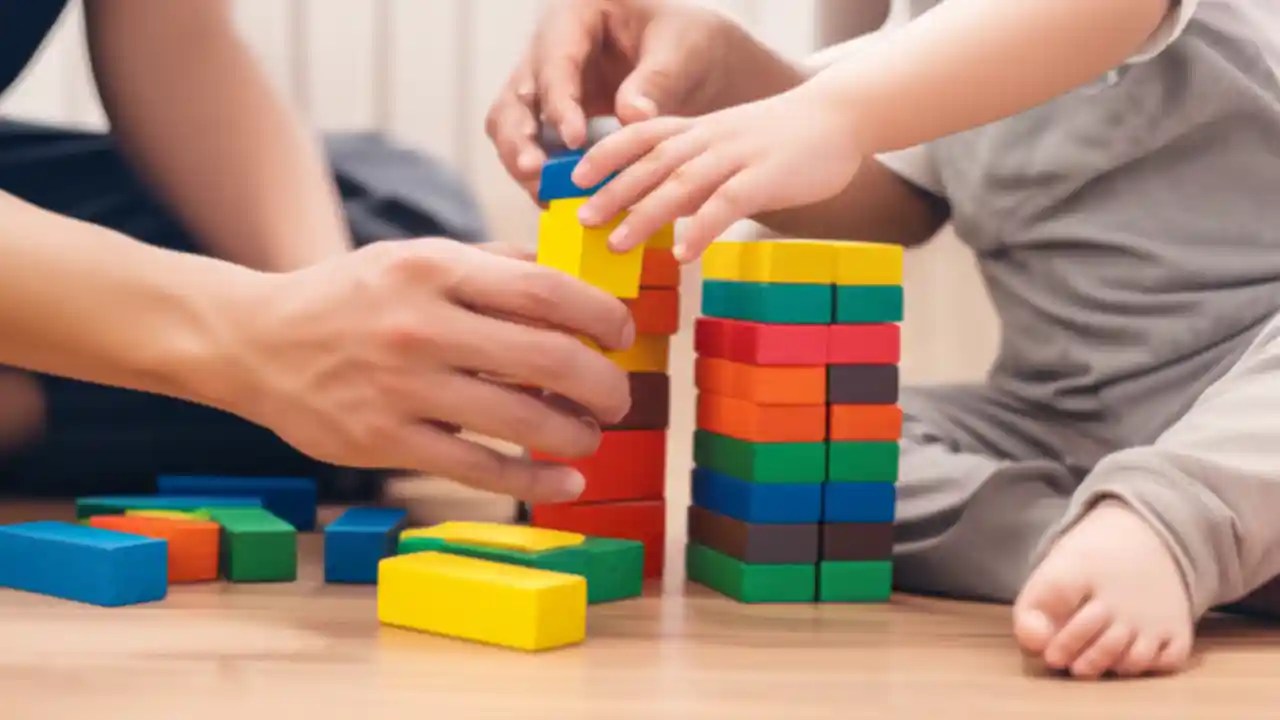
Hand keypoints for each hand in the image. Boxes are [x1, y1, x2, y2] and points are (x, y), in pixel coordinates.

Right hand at [220, 239, 634, 502]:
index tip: (622, 335)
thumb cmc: (351, 298)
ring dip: (576, 434)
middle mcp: (422, 325)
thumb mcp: (416, 258)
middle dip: (603, 384)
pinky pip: (479, 469)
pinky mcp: (385, 441)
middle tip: (619, 397)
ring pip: (521, 420)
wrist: (256, 342)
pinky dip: (535, 481)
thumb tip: (573, 276)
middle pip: (547, 358)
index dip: (601, 315)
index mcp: (436, 268)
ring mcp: (402, 387)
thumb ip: (493, 265)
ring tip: (591, 435)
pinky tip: (566, 482)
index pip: (546, 290)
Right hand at [486, 0, 802, 198]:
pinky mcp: (555, 122)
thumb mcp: (683, 50)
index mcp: (575, 14)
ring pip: (514, 128)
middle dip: (519, 139)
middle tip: (535, 174)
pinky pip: (538, 151)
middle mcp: (549, 50)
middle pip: (516, 96)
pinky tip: (562, 203)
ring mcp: (547, 88)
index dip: (559, 102)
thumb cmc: (691, 42)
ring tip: (546, 198)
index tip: (575, 140)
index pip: (555, 60)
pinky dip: (547, 178)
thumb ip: (657, 80)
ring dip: (525, 164)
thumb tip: (632, 118)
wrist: (699, 62)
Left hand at [570, 85, 864, 261]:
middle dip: (613, 191)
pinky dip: (702, 229)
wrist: (839, 116)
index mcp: (698, 130)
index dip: (606, 154)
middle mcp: (710, 139)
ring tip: (617, 245)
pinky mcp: (766, 177)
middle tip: (581, 220)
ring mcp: (737, 156)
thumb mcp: (728, 147)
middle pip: (652, 163)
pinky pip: (727, 204)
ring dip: (645, 214)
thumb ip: (694, 172)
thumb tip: (659, 210)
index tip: (574, 178)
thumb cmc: (780, 139)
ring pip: (682, 183)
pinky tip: (683, 254)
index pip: (641, 135)